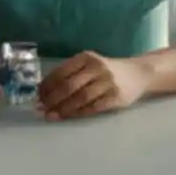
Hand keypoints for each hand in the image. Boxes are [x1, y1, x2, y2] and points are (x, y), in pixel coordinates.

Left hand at [37, 52, 151, 121]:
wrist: (138, 73)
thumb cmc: (107, 70)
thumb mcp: (90, 65)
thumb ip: (71, 74)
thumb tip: (44, 91)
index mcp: (86, 57)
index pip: (61, 72)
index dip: (47, 85)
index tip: (37, 96)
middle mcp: (96, 67)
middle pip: (69, 86)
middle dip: (52, 99)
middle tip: (41, 109)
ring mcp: (107, 82)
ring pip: (80, 98)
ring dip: (63, 109)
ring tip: (51, 116)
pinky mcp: (116, 97)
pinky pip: (93, 107)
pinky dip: (79, 113)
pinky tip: (69, 117)